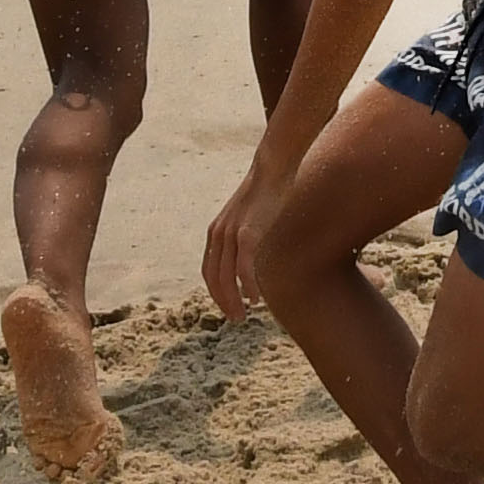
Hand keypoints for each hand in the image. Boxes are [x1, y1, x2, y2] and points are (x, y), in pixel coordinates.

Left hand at [202, 170, 282, 319]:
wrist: (274, 165)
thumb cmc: (268, 187)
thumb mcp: (249, 213)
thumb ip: (247, 231)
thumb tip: (256, 247)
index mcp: (216, 231)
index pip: (209, 271)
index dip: (217, 292)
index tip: (228, 306)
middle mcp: (218, 234)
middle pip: (214, 279)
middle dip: (223, 302)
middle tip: (236, 319)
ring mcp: (231, 233)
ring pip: (226, 278)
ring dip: (233, 301)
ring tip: (243, 315)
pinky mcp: (248, 232)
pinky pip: (243, 268)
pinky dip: (247, 286)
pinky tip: (256, 298)